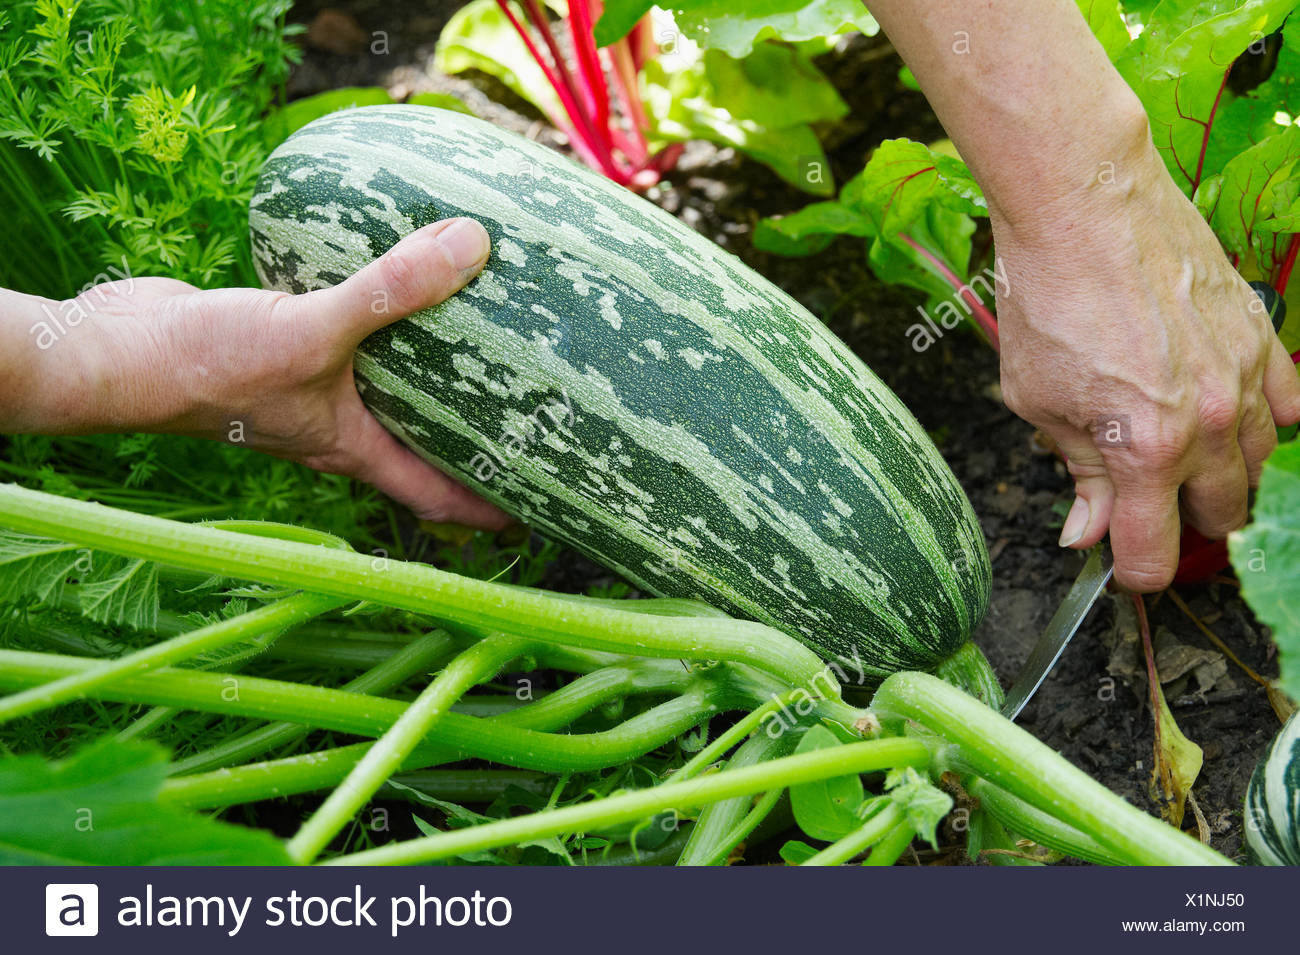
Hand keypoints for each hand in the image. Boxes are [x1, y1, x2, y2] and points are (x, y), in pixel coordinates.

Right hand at [25, 219, 510, 529]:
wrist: (120, 353)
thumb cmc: (212, 368)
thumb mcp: (315, 329)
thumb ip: (392, 289)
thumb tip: (473, 245)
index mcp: (356, 451)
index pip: (440, 498)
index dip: (492, 508)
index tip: (543, 505)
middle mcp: (340, 430)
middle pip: (423, 446)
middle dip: (474, 437)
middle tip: (530, 412)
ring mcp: (313, 391)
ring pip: (389, 392)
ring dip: (430, 375)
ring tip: (485, 343)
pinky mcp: (288, 351)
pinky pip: (351, 343)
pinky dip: (382, 324)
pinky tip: (402, 284)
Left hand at [993, 144, 1299, 591]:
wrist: (1085, 206)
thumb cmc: (1048, 299)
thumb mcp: (1036, 401)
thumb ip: (1076, 473)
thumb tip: (1085, 531)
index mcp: (1144, 449)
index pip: (1154, 552)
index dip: (1135, 569)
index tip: (1122, 561)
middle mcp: (1208, 424)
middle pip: (1220, 516)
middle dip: (1182, 522)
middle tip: (1145, 502)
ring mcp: (1246, 379)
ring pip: (1259, 466)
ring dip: (1222, 476)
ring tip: (1179, 457)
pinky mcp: (1262, 338)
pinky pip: (1289, 407)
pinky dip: (1264, 423)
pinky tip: (1227, 416)